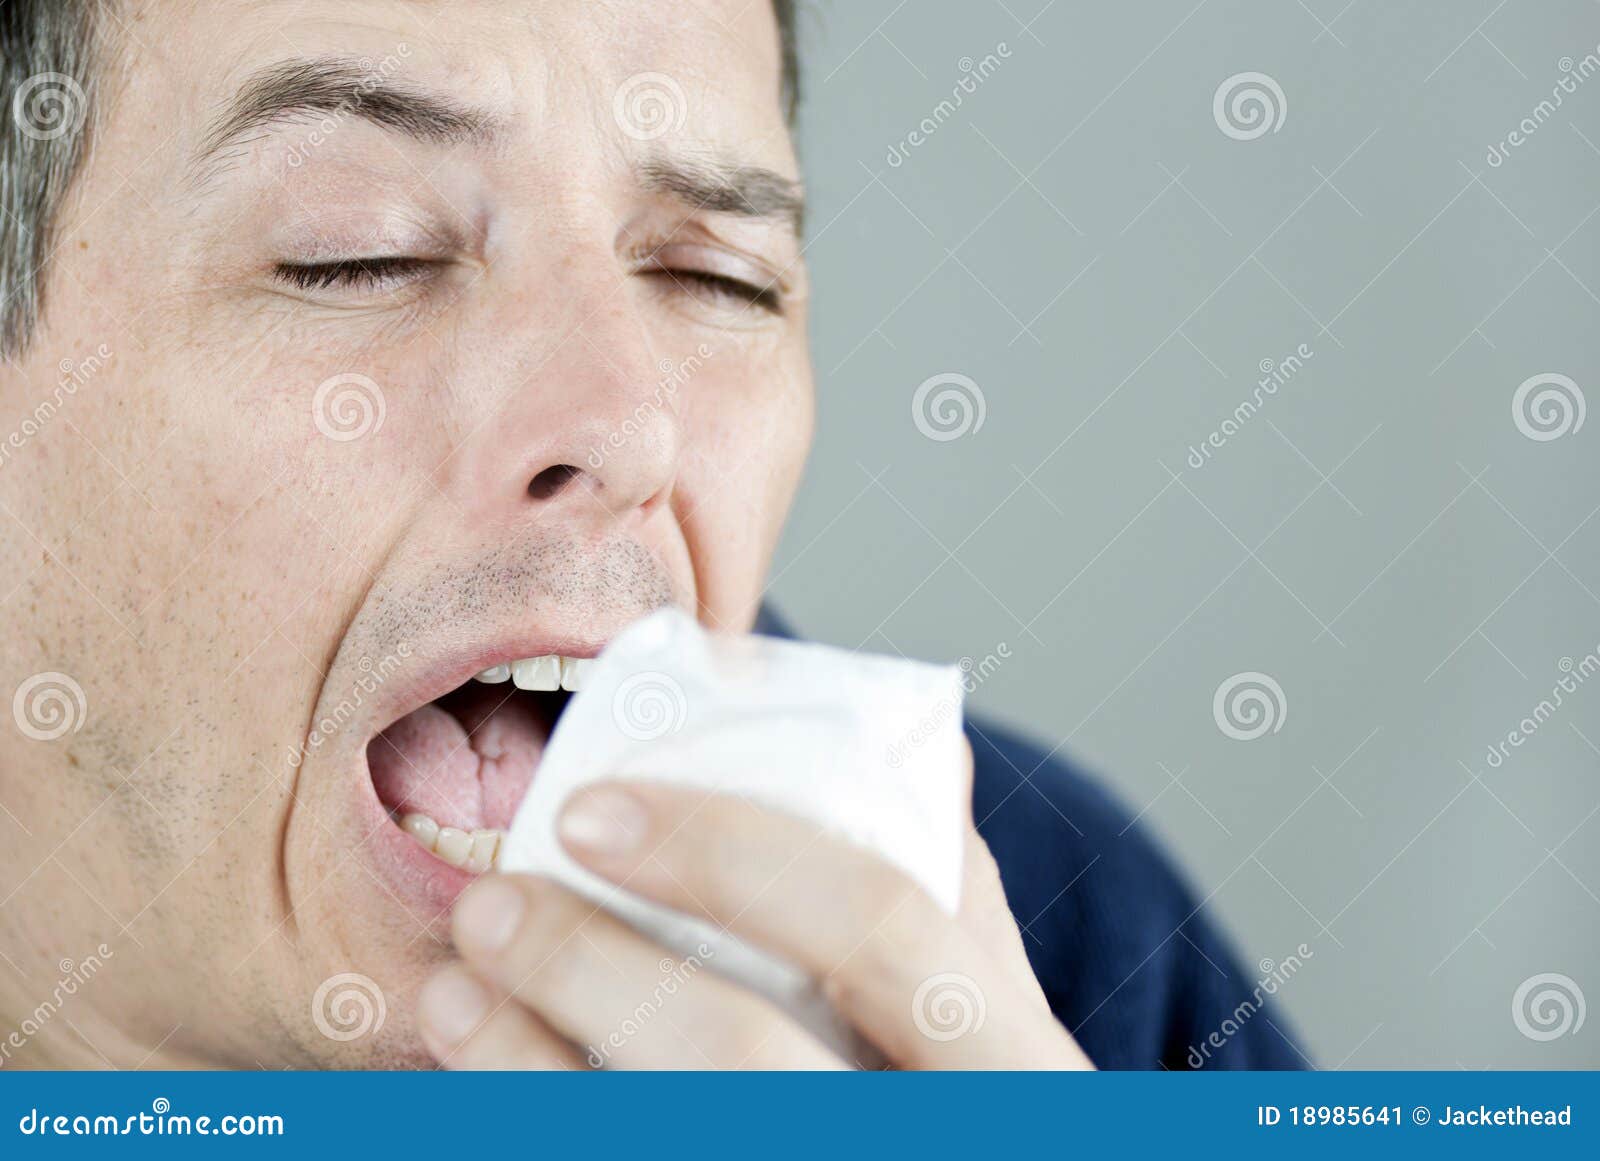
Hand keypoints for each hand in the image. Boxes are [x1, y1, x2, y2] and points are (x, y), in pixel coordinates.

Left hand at [417, 762, 1094, 1068]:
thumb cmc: (963, 1106)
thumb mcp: (998, 1026)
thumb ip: (953, 909)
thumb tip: (917, 748)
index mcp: (1013, 1067)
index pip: (882, 925)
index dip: (732, 855)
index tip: (592, 810)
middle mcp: (935, 1142)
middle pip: (745, 1055)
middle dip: (597, 968)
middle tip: (492, 903)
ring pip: (670, 1135)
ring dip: (529, 1062)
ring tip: (453, 993)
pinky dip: (541, 1120)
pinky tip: (484, 1085)